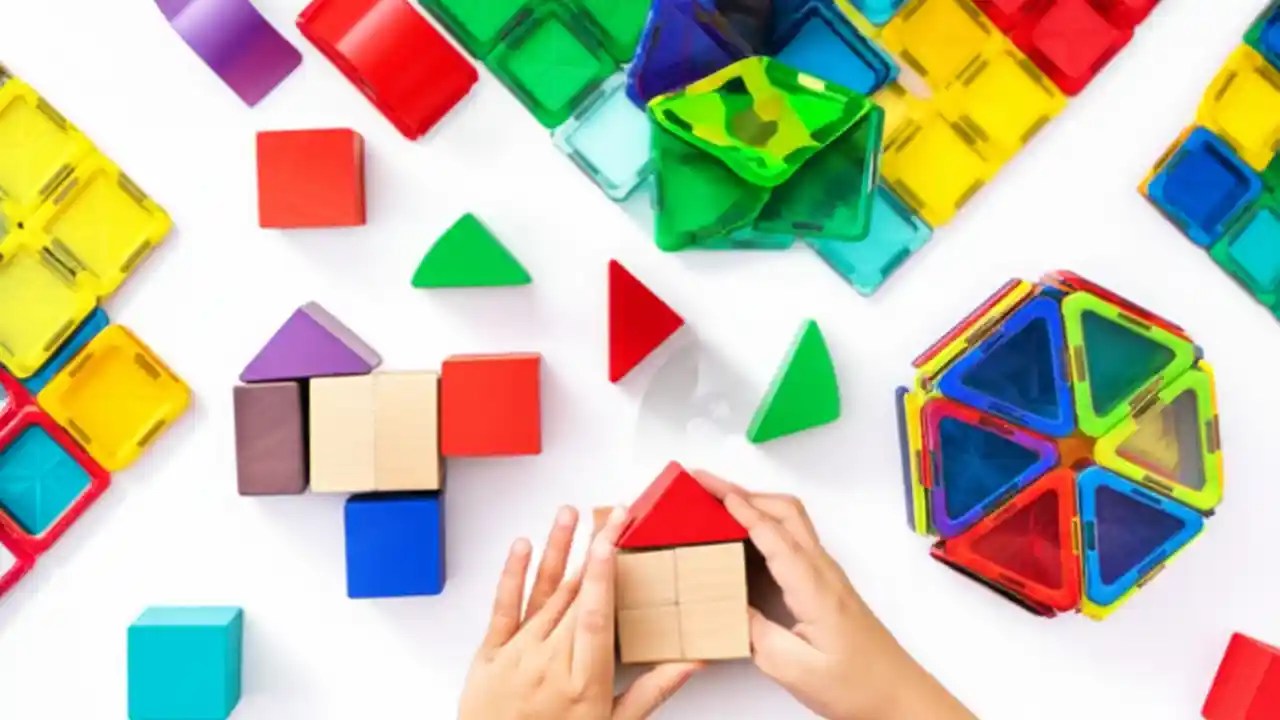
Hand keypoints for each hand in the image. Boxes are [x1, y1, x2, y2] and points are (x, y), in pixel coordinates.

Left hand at [459, 506, 702, 719]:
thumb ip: (652, 691)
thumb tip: (691, 664)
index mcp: (583, 682)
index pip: (595, 618)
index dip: (604, 577)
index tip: (613, 543)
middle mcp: (548, 664)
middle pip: (575, 597)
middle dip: (596, 551)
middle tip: (614, 515)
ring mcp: (516, 656)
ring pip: (542, 594)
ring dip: (559, 550)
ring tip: (570, 514)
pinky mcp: (489, 655)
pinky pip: (502, 608)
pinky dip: (512, 575)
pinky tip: (523, 546)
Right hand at [692, 472, 974, 719]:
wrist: (897, 696)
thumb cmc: (856, 685)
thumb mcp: (794, 669)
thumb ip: (756, 635)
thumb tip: (726, 605)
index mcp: (814, 587)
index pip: (772, 534)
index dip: (741, 509)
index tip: (711, 490)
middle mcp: (822, 571)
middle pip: (784, 511)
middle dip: (743, 492)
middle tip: (705, 484)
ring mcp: (826, 574)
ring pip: (791, 521)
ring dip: (755, 503)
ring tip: (718, 502)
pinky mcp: (824, 584)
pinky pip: (793, 539)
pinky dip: (765, 524)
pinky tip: (745, 537)